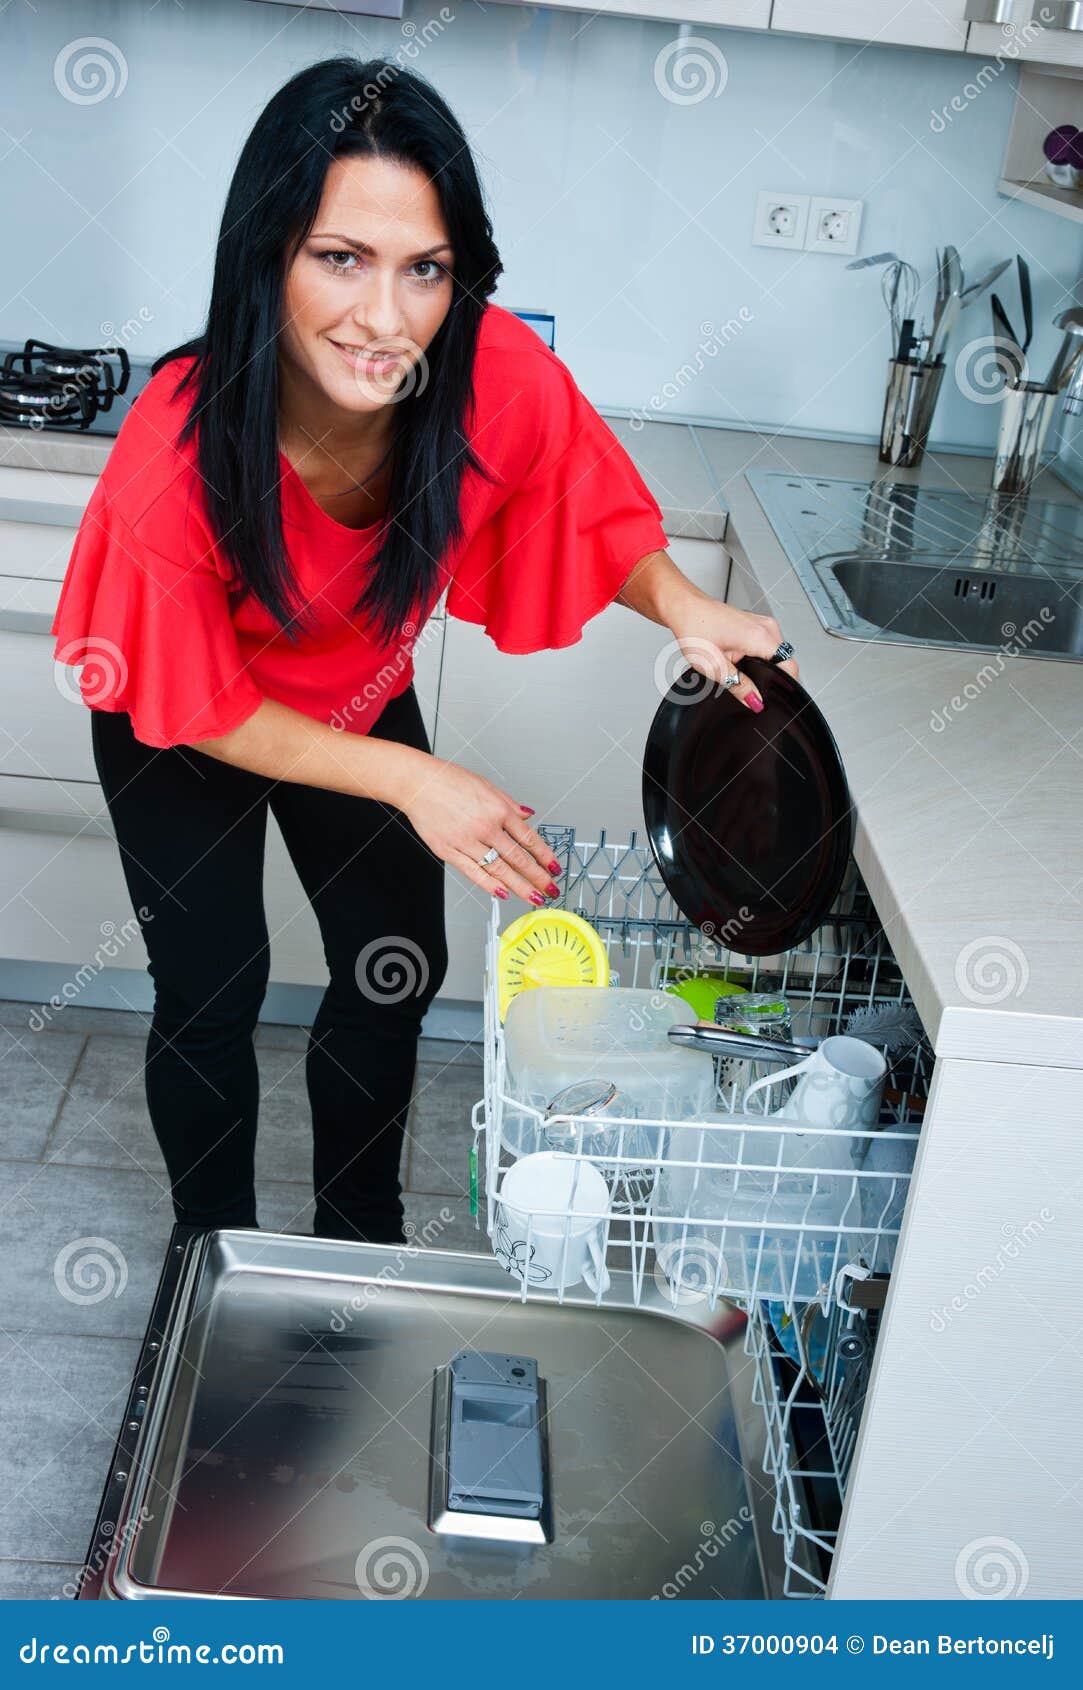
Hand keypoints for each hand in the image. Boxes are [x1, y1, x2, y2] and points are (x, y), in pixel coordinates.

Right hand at [401, 757, 559, 905]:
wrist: (417, 783)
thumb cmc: (448, 780)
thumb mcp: (487, 786)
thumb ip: (509, 804)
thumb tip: (528, 815)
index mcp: (498, 809)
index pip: (529, 838)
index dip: (544, 856)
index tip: (553, 867)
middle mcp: (485, 826)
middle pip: (518, 858)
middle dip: (537, 876)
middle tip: (550, 889)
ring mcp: (467, 841)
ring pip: (499, 869)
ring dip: (519, 886)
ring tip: (532, 896)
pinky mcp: (449, 851)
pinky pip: (473, 872)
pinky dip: (489, 885)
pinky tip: (503, 893)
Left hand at [669, 594, 797, 710]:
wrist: (684, 607)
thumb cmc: (694, 628)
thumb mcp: (714, 666)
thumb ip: (738, 686)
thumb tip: (755, 701)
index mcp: (760, 636)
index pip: (790, 666)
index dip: (783, 686)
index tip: (770, 697)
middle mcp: (766, 627)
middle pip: (783, 662)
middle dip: (769, 677)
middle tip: (743, 681)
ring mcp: (763, 623)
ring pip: (775, 655)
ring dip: (762, 666)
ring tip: (737, 665)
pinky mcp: (757, 624)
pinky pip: (767, 646)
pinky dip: (757, 656)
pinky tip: (738, 657)